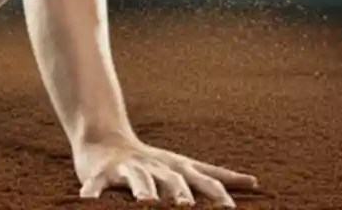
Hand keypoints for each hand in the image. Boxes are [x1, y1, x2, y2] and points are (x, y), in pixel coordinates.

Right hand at [73, 135, 257, 206]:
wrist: (105, 138)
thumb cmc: (153, 162)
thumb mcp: (186, 167)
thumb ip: (217, 177)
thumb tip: (254, 183)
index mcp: (178, 169)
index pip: (203, 181)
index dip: (217, 195)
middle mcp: (156, 168)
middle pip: (171, 180)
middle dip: (179, 193)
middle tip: (186, 206)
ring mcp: (129, 169)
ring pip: (136, 180)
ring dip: (142, 190)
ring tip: (146, 203)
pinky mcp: (102, 172)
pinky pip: (97, 183)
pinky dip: (92, 191)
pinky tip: (86, 201)